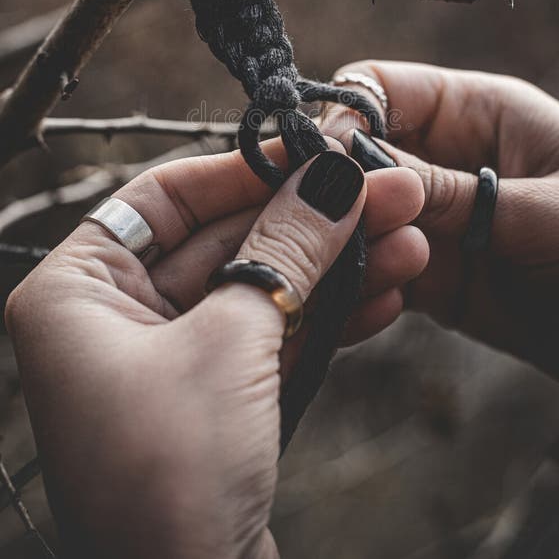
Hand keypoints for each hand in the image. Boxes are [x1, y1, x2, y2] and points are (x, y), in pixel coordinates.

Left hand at [5, 140, 425, 557]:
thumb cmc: (169, 480)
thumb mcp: (231, 342)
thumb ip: (285, 250)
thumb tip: (333, 177)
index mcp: (79, 292)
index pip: (170, 196)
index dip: (250, 168)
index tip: (320, 147)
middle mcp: (115, 320)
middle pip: (227, 239)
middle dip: (313, 219)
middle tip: (388, 190)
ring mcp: (169, 362)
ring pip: (260, 287)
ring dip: (336, 266)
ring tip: (410, 239)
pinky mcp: (214, 401)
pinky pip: (272, 336)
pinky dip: (328, 316)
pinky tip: (388, 294)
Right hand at [324, 61, 558, 393]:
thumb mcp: (544, 210)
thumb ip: (450, 192)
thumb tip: (353, 169)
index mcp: (477, 112)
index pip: (381, 87)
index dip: (342, 114)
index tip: (321, 162)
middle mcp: (446, 158)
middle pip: (356, 152)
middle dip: (334, 185)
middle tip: (317, 225)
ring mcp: (436, 219)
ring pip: (359, 216)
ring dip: (346, 240)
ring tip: (355, 272)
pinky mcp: (434, 275)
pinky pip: (378, 269)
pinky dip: (361, 283)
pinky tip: (364, 302)